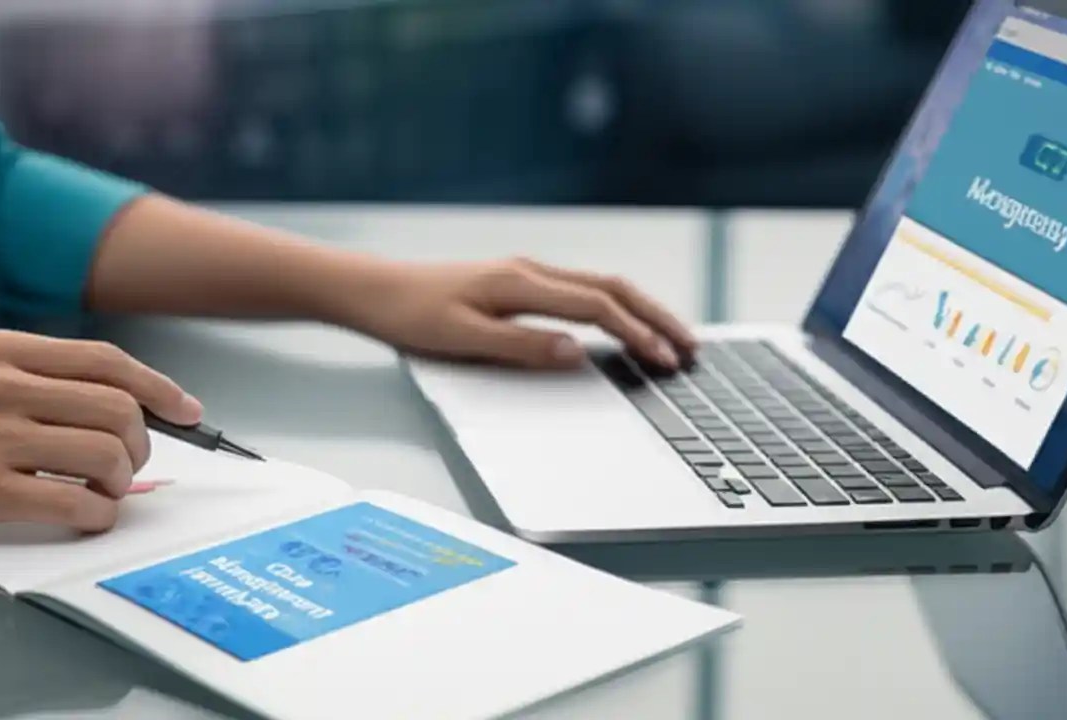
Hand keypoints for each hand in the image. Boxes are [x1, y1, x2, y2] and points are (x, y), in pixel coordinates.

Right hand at [0, 331, 200, 535]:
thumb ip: (34, 374)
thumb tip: (115, 400)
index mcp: (2, 350)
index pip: (107, 362)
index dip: (159, 387)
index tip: (187, 409)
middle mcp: (2, 387)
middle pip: (117, 408)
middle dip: (143, 442)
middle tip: (131, 462)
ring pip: (104, 453)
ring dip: (122, 480)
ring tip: (107, 489)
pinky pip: (72, 503)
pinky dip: (97, 515)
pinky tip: (89, 516)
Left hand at [358, 257, 697, 369]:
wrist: (375, 290)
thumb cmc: (411, 316)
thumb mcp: (462, 340)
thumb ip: (521, 346)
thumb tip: (577, 351)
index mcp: (520, 283)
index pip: (597, 306)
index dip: (636, 334)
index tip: (665, 360)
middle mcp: (530, 271)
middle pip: (613, 287)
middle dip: (657, 316)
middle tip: (691, 347)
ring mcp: (527, 273)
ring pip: (602, 284)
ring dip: (641, 310)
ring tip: (672, 337)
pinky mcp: (520, 282)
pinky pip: (582, 289)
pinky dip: (616, 306)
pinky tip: (623, 324)